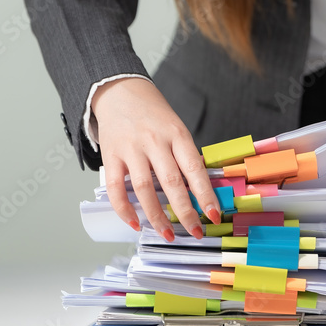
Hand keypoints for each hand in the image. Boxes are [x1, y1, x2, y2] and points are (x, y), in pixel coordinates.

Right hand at [92, 76, 218, 240]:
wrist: (121, 92)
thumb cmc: (154, 116)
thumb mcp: (177, 128)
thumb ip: (184, 156)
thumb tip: (198, 191)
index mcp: (178, 134)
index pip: (194, 170)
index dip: (205, 195)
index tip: (214, 215)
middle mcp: (155, 142)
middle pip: (172, 183)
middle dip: (185, 212)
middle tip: (195, 232)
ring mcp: (132, 149)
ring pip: (145, 189)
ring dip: (157, 217)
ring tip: (167, 234)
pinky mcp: (111, 156)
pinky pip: (117, 188)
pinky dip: (124, 209)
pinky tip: (134, 222)